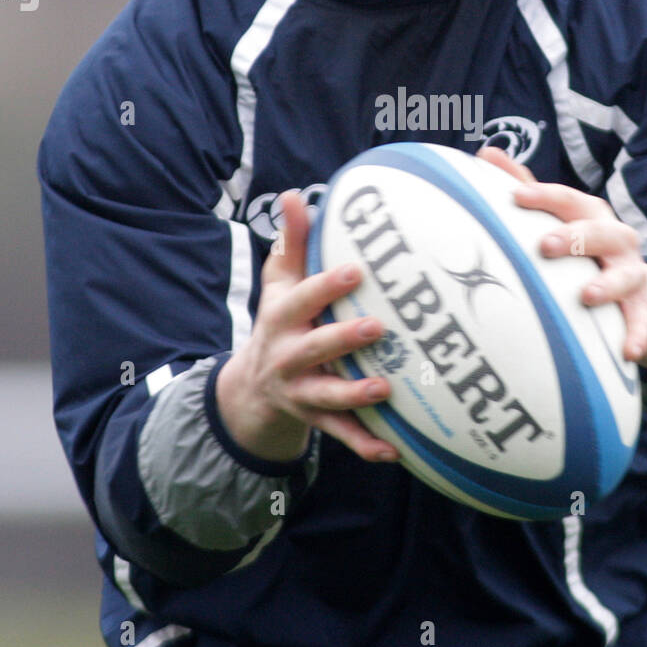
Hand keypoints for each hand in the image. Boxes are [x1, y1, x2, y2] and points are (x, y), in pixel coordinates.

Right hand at [215, 190, 400, 463]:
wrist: (253, 389)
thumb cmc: (282, 320)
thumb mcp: (279, 283)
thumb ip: (292, 243)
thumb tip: (294, 195)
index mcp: (282, 318)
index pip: (302, 298)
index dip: (324, 285)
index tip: (355, 271)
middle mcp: (289, 356)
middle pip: (313, 348)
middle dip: (342, 339)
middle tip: (377, 328)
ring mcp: (302, 391)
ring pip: (327, 396)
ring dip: (354, 395)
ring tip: (384, 390)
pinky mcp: (317, 420)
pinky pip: (342, 435)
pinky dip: (365, 444)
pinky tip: (394, 451)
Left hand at [476, 147, 646, 366]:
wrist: (639, 286)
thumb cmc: (583, 243)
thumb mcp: (560, 216)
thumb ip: (525, 185)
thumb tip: (486, 152)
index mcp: (591, 214)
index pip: (568, 200)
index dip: (543, 197)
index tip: (517, 197)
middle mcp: (616, 239)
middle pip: (600, 233)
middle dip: (575, 238)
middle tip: (545, 246)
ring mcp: (632, 272)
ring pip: (625, 276)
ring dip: (607, 285)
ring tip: (587, 296)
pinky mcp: (643, 306)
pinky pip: (640, 322)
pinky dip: (635, 335)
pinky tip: (626, 352)